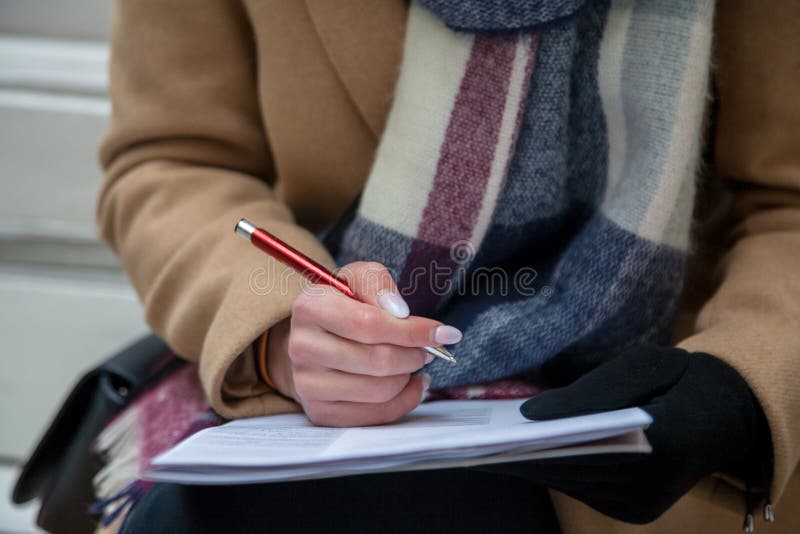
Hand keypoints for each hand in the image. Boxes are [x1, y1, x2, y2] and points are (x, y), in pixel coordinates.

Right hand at [266, 261, 461, 426]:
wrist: (314, 338)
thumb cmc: (343, 305)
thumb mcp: (357, 278)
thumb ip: (377, 283)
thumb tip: (399, 312)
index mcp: (309, 308)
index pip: (368, 324)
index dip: (412, 330)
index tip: (444, 332)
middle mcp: (302, 348)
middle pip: (378, 361)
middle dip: (415, 355)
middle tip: (428, 349)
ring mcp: (308, 384)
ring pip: (380, 391)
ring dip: (409, 376)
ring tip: (413, 362)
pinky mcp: (319, 412)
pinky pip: (375, 415)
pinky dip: (404, 400)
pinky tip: (409, 384)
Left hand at [485, 346, 771, 523]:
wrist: (723, 415)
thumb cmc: (680, 378)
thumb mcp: (643, 365)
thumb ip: (589, 392)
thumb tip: (531, 414)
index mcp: (666, 444)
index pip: (587, 445)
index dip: (536, 441)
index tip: (490, 433)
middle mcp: (651, 488)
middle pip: (569, 470)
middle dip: (518, 453)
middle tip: (470, 439)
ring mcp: (640, 507)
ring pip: (569, 482)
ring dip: (527, 462)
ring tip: (482, 441)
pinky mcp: (632, 512)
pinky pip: (578, 488)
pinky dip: (547, 467)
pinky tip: (515, 449)